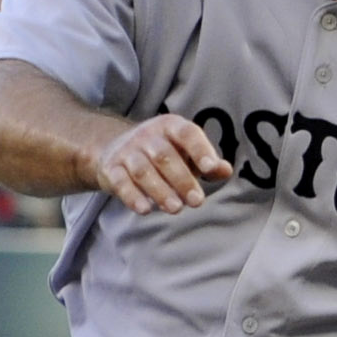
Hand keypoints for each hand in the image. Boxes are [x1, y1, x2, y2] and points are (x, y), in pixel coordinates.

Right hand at [92, 113, 228, 215]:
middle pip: (164, 156)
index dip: (199, 149)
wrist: (118, 150)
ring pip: (142, 170)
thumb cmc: (165, 154)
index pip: (187, 134)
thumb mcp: (188, 154)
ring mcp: (127, 151)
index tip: (211, 168)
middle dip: (182, 180)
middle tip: (197, 201)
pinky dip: (132, 196)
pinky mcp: (111, 168)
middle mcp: (148, 136)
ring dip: (160, 191)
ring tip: (176, 209)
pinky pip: (121, 182)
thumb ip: (209, 163)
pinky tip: (145, 210)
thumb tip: (225, 170)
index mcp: (171, 127)